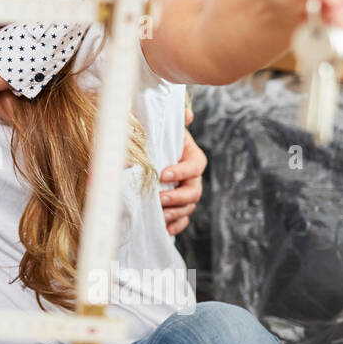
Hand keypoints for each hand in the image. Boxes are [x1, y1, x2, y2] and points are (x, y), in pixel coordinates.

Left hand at [160, 106, 205, 236]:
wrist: (147, 148)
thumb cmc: (155, 134)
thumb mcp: (160, 124)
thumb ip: (174, 119)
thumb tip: (187, 114)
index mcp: (191, 155)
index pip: (195, 165)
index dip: (181, 171)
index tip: (163, 174)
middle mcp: (192, 176)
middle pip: (194, 191)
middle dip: (179, 197)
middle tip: (161, 199)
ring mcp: (185, 192)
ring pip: (189, 207)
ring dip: (176, 213)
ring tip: (160, 217)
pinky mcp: (177, 205)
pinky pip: (182, 219)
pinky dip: (176, 225)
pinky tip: (166, 230)